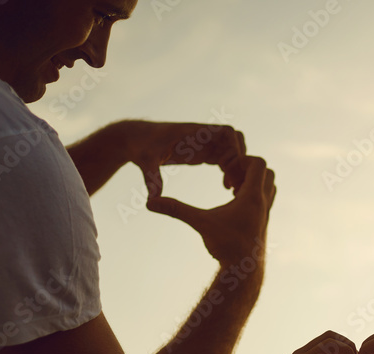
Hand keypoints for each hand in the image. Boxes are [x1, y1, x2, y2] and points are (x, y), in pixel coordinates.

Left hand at [119, 120, 247, 199]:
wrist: (134, 139)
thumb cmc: (140, 147)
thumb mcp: (146, 163)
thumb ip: (152, 179)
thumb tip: (151, 201)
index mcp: (193, 133)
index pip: (226, 132)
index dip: (235, 148)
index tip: (230, 169)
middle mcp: (201, 136)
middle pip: (235, 141)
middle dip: (240, 160)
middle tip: (235, 181)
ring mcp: (203, 144)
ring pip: (232, 150)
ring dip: (236, 166)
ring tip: (232, 187)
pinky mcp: (201, 152)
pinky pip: (224, 158)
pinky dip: (229, 170)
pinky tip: (226, 186)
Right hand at [148, 155, 275, 266]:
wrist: (244, 271)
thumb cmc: (226, 247)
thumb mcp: (200, 223)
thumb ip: (177, 210)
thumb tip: (150, 203)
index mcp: (252, 197)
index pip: (259, 163)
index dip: (243, 159)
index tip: (226, 169)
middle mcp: (264, 203)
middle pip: (268, 172)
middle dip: (250, 169)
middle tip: (230, 177)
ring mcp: (266, 214)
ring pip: (270, 187)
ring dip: (253, 183)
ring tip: (232, 189)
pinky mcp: (263, 223)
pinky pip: (265, 201)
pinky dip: (253, 196)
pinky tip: (234, 205)